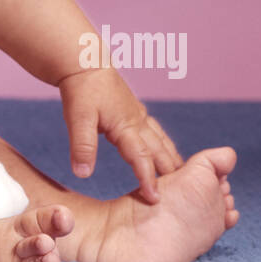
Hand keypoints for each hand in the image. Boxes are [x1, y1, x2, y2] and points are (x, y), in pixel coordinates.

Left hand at [58, 66, 183, 202]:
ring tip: (183, 178)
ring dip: (172, 159)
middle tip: (183, 195)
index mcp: (125, 126)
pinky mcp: (134, 111)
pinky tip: (166, 153)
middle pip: (160, 150)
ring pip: (162, 140)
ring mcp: (138, 115)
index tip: (156, 199)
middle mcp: (137, 121)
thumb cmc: (80, 90)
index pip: (141, 157)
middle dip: (171, 173)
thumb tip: (83, 174)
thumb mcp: (76, 118)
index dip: (149, 178)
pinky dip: (165, 146)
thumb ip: (82, 146)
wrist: (84, 62)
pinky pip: (156, 132)